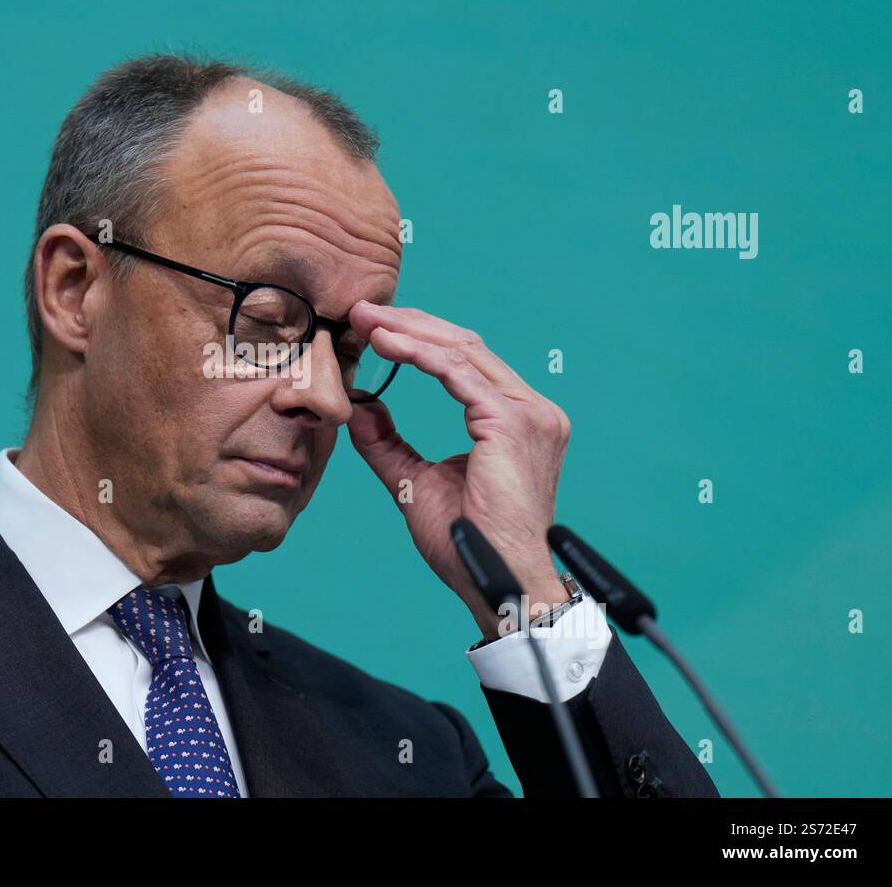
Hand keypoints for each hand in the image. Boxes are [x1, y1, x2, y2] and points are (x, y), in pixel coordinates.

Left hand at [346, 301, 570, 640]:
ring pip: (461, 351)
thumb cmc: (466, 542)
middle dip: (409, 324)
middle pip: (464, 346)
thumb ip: (388, 444)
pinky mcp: (513, 423)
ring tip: (365, 320)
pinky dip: (419, 354)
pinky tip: (385, 343)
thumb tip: (359, 408)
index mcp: (515, 420)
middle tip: (361, 311)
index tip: (371, 329)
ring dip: (408, 331)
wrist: (496, 580)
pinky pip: (459, 374)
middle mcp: (531, 409)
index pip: (465, 362)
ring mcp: (528, 413)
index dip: (418, 339)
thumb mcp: (415, 482)